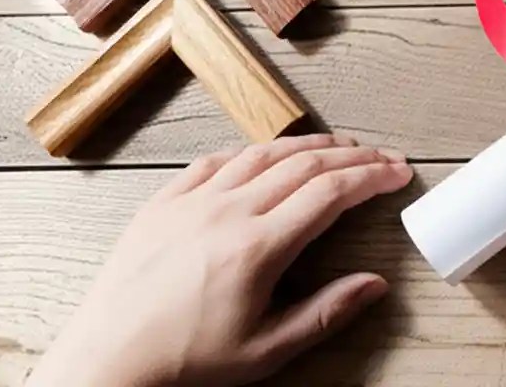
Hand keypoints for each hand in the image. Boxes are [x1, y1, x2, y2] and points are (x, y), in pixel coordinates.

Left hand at [27, 134, 412, 386]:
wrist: (108, 361)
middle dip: (353, 156)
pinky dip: (251, 152)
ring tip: (337, 145)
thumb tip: (373, 285)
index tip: (397, 173)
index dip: (372, 177)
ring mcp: (191, 201)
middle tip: (381, 157)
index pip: (330, 193)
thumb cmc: (184, 361)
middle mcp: (227, 212)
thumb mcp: (267, 351)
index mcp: (258, 248)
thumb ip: (326, 312)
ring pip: (262, 154)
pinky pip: (214, 161)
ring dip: (307, 145)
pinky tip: (266, 156)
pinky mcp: (163, 203)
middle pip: (304, 164)